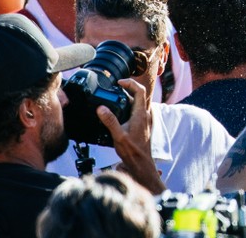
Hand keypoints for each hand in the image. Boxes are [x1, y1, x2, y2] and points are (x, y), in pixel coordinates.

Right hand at [97, 79, 163, 193]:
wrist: (141, 163)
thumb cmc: (132, 151)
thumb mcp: (118, 135)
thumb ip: (110, 121)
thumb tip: (101, 108)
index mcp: (140, 113)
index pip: (140, 91)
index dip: (130, 83)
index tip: (119, 82)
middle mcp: (144, 114)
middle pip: (138, 95)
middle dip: (127, 89)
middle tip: (114, 89)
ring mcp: (143, 119)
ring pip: (136, 103)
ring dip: (126, 98)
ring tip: (113, 99)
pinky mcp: (140, 124)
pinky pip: (135, 111)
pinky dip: (126, 107)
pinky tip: (116, 113)